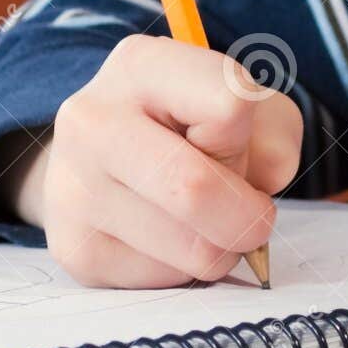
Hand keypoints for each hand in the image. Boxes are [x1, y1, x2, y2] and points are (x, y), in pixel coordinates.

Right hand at [9, 34, 301, 288]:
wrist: (107, 160)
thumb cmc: (195, 126)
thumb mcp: (251, 108)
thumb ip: (275, 137)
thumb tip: (258, 192)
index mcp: (141, 65)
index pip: (230, 105)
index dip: (246, 137)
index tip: (230, 139)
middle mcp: (91, 121)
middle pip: (196, 189)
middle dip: (248, 216)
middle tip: (252, 215)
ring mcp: (73, 189)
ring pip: (192, 249)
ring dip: (221, 246)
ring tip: (201, 220)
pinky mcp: (75, 250)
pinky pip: (166, 281)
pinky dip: (186, 269)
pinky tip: (167, 238)